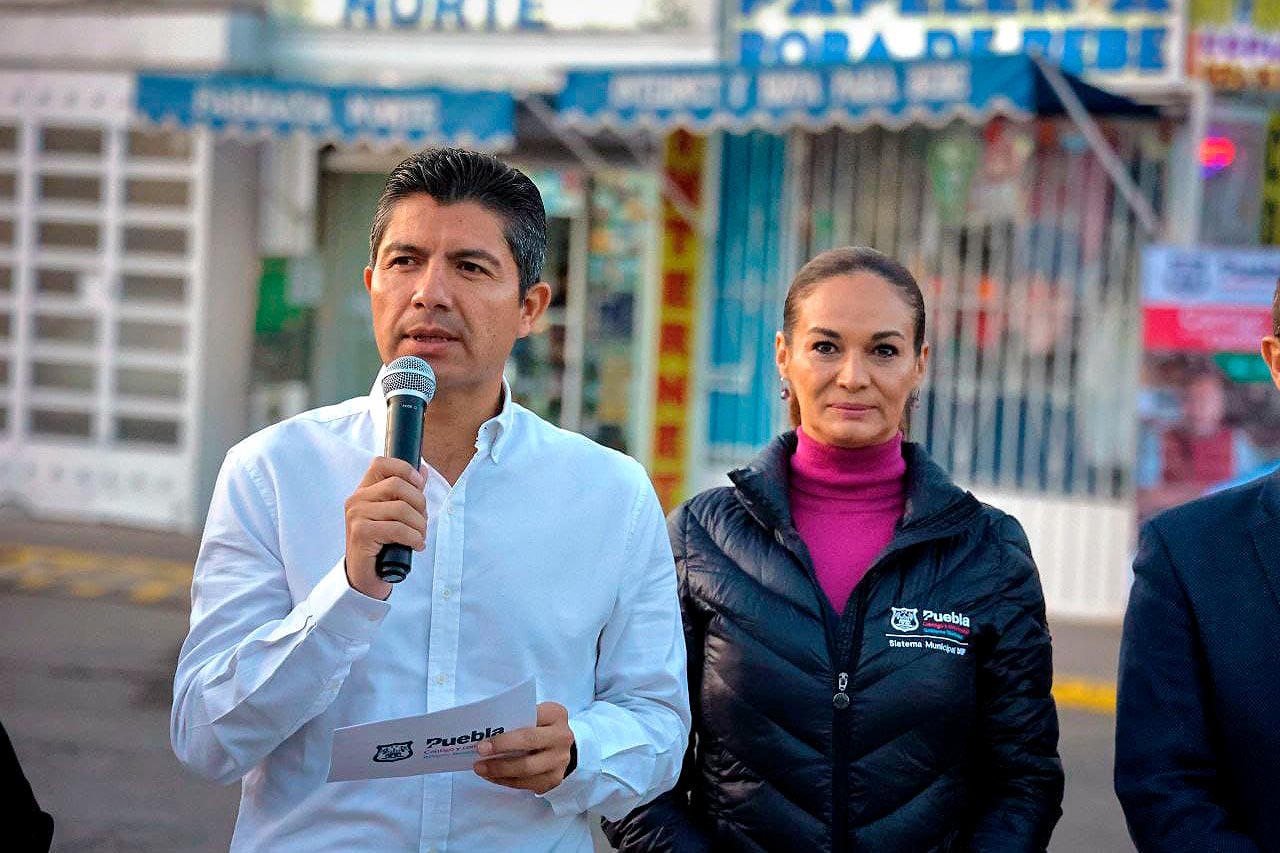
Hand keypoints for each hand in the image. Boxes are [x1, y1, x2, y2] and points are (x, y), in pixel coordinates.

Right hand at [344, 456, 425, 599]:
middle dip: (420, 504)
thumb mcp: (396, 515)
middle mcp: (357, 499)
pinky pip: (397, 529)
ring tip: (419, 536)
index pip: (381, 463)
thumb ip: (407, 492)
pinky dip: (414, 538)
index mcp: (364, 490)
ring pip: (401, 508)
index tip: (419, 484)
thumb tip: (423, 470)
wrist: (366, 576)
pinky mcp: (361, 533)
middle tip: (422, 522)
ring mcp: (356, 515)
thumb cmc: (383, 544)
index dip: (405, 469)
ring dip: (419, 525)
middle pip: (397, 485)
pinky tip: (416, 545)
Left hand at [473, 702, 575, 793]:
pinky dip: (505, 781)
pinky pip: (526, 784)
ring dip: (499, 770)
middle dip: (501, 748)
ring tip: (480, 768)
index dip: (508, 730)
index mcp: (556, 714)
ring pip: (526, 769)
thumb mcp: (535, 714)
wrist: (563, 747)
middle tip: (480, 752)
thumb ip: (518, 718)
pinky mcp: (554, 779)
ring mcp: (560, 761)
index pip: (530, 718)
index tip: (484, 740)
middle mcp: (562, 737)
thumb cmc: (541, 728)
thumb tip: (486, 731)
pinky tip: (492, 776)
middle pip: (529, 742)